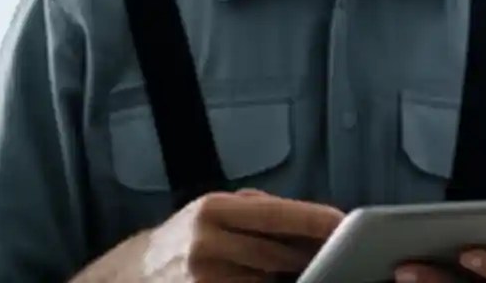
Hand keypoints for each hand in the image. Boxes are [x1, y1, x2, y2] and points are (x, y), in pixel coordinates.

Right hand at [75, 188, 343, 281]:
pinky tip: (285, 280)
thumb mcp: (219, 209)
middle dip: (315, 256)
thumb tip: (320, 223)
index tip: (348, 225)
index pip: (279, 214)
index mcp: (213, 209)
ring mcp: (204, 279)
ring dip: (299, 279)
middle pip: (280, 255)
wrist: (137, 272)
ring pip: (271, 282)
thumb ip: (264, 212)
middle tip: (346, 254)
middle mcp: (206, 244)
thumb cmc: (191, 235)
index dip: (318, 221)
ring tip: (323, 270)